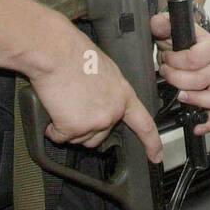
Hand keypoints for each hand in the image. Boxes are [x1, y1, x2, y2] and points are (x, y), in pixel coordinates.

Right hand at [28, 22, 161, 162]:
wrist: (57, 52)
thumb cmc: (76, 55)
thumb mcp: (106, 71)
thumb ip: (110, 93)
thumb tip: (103, 103)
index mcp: (124, 96)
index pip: (145, 124)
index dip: (152, 143)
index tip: (156, 156)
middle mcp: (113, 112)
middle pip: (101, 136)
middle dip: (86, 127)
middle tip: (75, 104)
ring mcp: (95, 121)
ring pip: (80, 139)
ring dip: (69, 127)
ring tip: (65, 102)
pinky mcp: (74, 127)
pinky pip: (60, 137)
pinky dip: (54, 129)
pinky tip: (55, 109)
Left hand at [151, 13, 209, 135]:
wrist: (178, 46)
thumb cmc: (176, 38)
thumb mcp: (166, 26)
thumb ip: (163, 22)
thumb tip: (159, 23)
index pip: (198, 57)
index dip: (177, 60)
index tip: (166, 58)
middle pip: (203, 79)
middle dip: (178, 77)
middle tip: (167, 72)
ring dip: (195, 98)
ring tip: (180, 95)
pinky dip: (209, 122)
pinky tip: (196, 126)